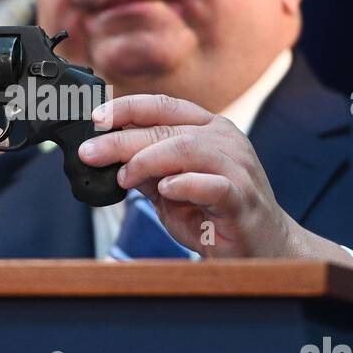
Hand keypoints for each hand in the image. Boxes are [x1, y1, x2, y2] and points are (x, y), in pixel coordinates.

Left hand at [78, 93, 350, 263]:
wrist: (262, 247)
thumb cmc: (215, 215)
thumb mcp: (170, 189)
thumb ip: (145, 170)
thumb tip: (106, 155)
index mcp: (207, 129)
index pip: (162, 106)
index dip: (126, 108)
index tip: (95, 119)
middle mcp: (224, 140)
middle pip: (167, 129)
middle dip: (122, 139)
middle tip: (91, 152)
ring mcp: (236, 166)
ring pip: (187, 148)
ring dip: (147, 160)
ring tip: (123, 176)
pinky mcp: (242, 197)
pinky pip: (213, 185)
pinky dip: (185, 184)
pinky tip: (165, 189)